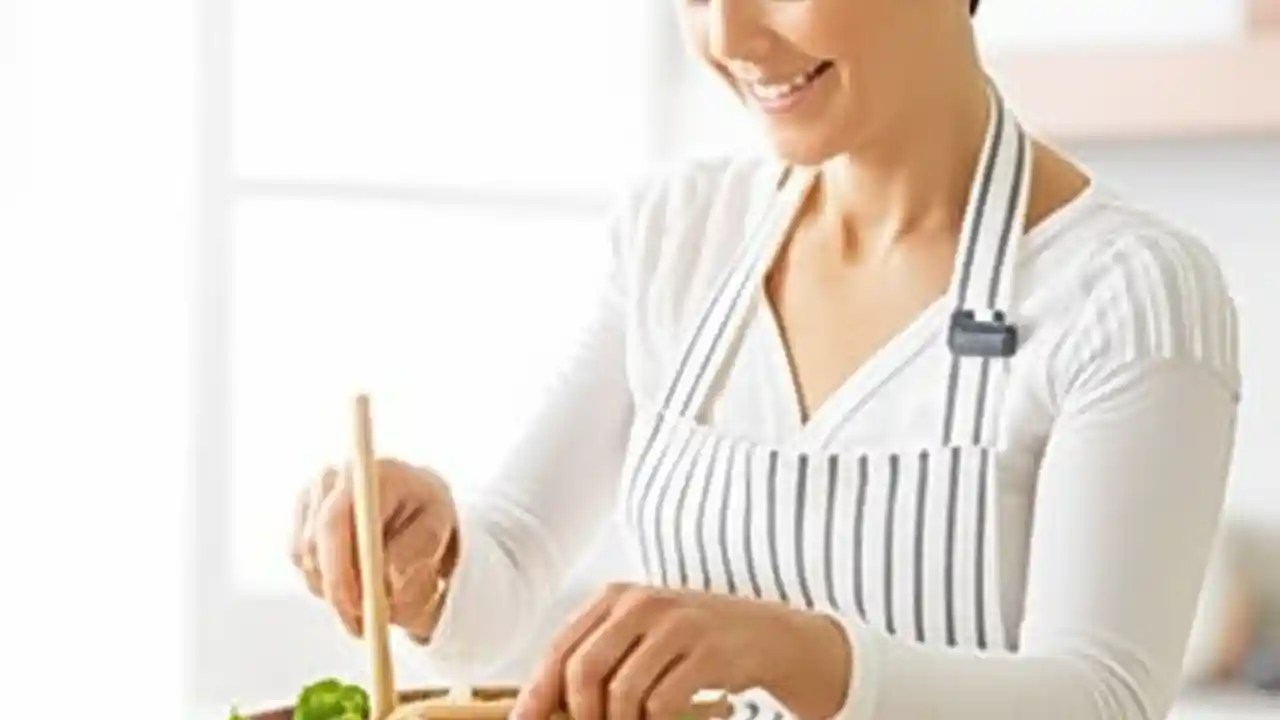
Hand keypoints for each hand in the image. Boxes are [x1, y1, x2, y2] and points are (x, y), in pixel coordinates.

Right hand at [290, 457, 458, 638]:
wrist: (413, 499)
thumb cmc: (427, 513)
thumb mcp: (438, 528)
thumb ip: (415, 551)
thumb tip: (386, 576)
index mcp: (369, 473)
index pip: (334, 521)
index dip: (338, 569)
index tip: (355, 607)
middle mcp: (332, 479)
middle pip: (312, 546)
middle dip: (336, 593)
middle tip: (362, 627)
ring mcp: (310, 498)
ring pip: (307, 562)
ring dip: (334, 590)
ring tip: (371, 601)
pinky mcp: (300, 519)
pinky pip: (303, 565)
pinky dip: (326, 582)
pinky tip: (355, 580)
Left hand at [513, 583, 852, 719]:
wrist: (769, 635)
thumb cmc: (694, 643)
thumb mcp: (642, 637)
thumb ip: (599, 660)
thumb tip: (545, 707)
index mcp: (614, 598)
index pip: (560, 649)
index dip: (537, 694)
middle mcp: (641, 604)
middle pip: (583, 671)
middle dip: (580, 716)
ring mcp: (675, 624)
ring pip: (621, 693)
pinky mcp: (707, 651)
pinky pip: (662, 703)